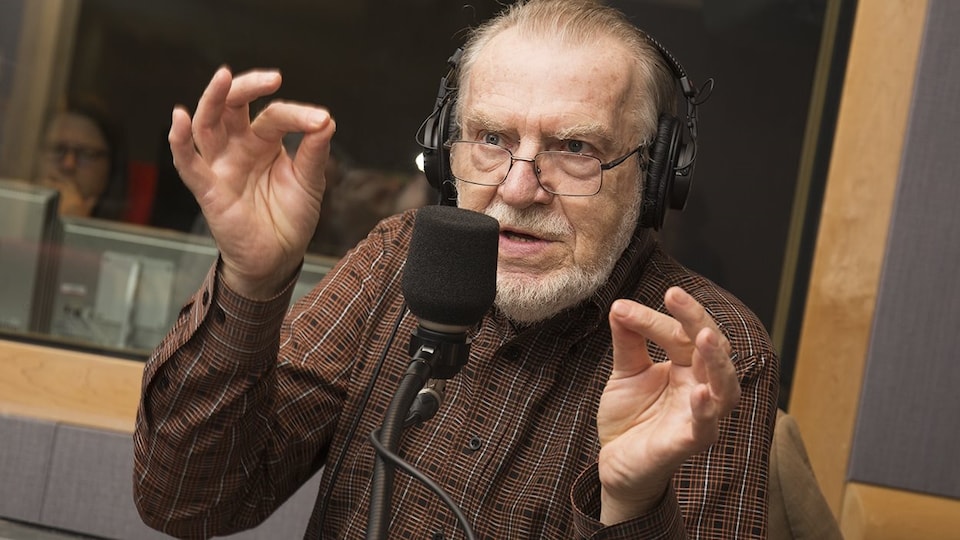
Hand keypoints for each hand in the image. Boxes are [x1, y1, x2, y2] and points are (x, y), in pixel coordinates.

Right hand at [169, 67, 335, 297]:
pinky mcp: (208, 189)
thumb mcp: (309, 183)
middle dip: (246, 86)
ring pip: (206, 124)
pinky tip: (179, 119)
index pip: (274, 116)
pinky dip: (179, 142)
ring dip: (211, 99)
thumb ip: (315, 153)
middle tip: (271, 78)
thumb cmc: (290, 218)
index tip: (321, 120)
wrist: (279, 258)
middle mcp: (238, 148)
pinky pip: (188, 164)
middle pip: (231, 106)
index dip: (297, 114)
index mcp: (264, 142)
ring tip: (223, 78)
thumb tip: (326, 120)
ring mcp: (221, 166)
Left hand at [596, 287, 739, 524]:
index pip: (682, 334)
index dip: (656, 318)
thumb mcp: (626, 372)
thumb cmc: (630, 417)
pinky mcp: (688, 443)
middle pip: (712, 349)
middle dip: (697, 320)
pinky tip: (699, 392)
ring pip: (725, 387)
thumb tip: (619, 305)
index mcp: (687, 366)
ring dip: (717, 361)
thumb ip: (628, 341)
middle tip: (675, 297)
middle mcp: (701, 387)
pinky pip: (706, 427)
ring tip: (704, 337)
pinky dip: (706, 410)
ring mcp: (699, 416)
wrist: (616, 463)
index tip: (622, 308)